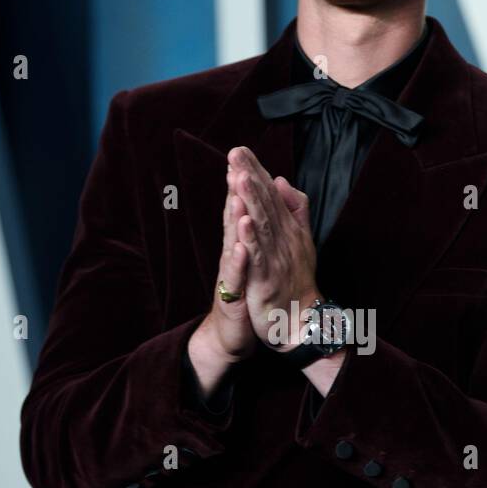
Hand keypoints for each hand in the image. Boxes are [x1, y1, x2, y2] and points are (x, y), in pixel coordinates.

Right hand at [193, 170, 256, 368]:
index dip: (243, 181)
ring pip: (232, 241)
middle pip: (233, 215)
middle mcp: (232, 253)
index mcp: (241, 243)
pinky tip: (241, 244)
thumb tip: (255, 205)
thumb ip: (255, 231)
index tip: (243, 153)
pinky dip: (238, 259)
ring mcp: (230, 273)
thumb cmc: (245, 294)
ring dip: (234, 217)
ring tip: (237, 192)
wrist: (233, 334)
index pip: (242, 207)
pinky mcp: (233, 295)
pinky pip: (235, 276)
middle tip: (234, 159)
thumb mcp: (253, 259)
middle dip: (234, 188)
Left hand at [227, 146, 320, 350]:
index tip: (241, 150)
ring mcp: (275, 258)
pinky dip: (251, 239)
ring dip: (251, 200)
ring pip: (262, 225)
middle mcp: (283, 239)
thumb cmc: (298, 280)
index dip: (256, 172)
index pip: (270, 195)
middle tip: (237, 152)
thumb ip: (294, 210)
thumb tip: (282, 181)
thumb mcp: (299, 239)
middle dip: (251, 177)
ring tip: (240, 176)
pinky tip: (243, 221)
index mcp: (287, 229)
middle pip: (265, 204)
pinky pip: (258, 257)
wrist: (302, 320)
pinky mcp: (267, 279)